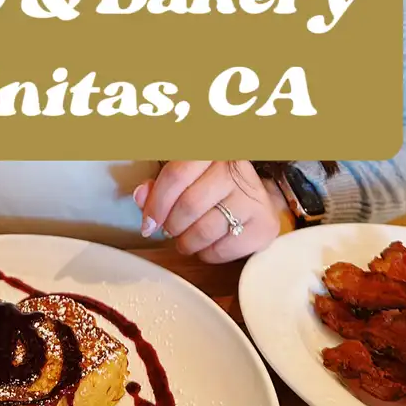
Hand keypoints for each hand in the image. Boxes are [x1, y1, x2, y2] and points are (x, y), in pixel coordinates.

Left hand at [133, 161, 292, 263]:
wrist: (254, 199)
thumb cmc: (210, 185)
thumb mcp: (183, 177)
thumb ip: (159, 185)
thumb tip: (141, 196)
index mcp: (211, 151)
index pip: (177, 175)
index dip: (156, 203)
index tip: (148, 222)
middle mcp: (236, 170)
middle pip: (189, 205)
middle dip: (171, 225)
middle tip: (169, 230)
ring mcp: (253, 198)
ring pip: (204, 231)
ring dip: (186, 242)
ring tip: (185, 239)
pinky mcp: (264, 225)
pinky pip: (222, 250)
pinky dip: (206, 253)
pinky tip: (206, 245)